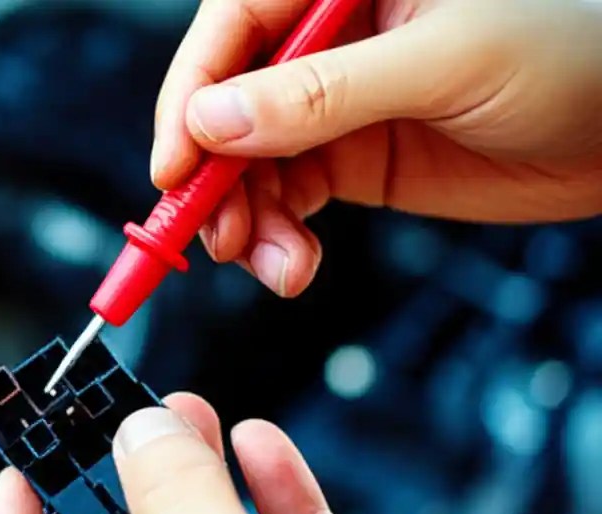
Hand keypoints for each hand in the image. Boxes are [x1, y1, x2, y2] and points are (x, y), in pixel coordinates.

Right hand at [150, 0, 601, 297]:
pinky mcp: (353, 156)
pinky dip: (280, 238)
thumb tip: (214, 121)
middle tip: (217, 234)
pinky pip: (289, 198)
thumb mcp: (444, 64)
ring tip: (274, 263)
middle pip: (228, 100)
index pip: (235, 23)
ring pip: (250, 160)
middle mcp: (328, 36)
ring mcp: (336, 100)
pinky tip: (293, 265)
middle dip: (215, 175)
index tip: (175, 165)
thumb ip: (322, 95)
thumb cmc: (574, 51)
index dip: (192, 92)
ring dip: (247, 220)